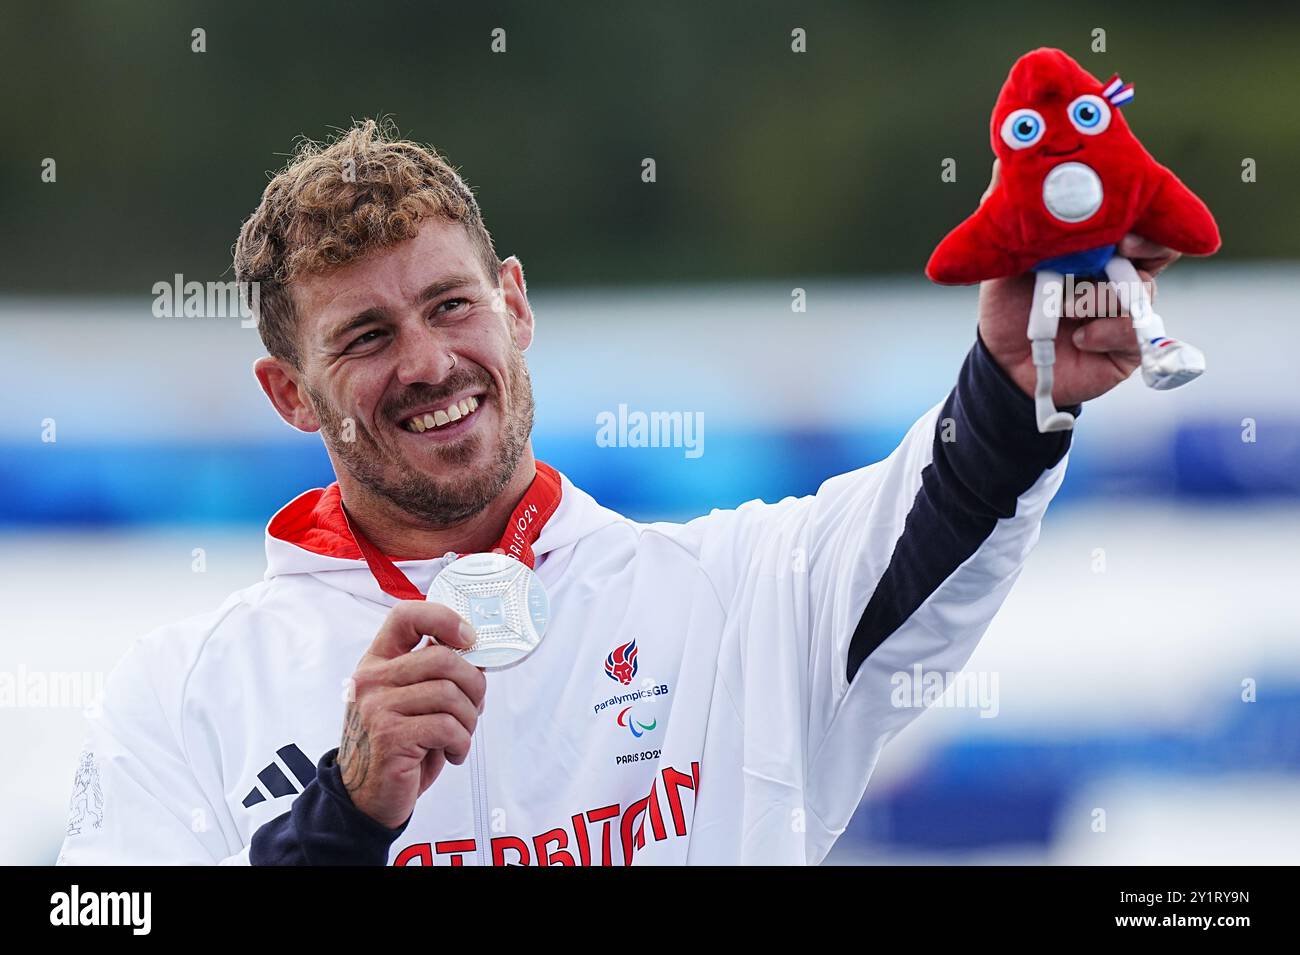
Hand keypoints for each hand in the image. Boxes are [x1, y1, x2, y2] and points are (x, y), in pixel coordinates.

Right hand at [339, 601, 485, 828]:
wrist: (366, 798)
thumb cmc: (398, 745)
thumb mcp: (412, 701)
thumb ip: (434, 673)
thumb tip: (477, 650)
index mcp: (377, 662)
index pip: (406, 615)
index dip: (444, 618)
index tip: (469, 637)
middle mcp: (371, 680)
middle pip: (442, 658)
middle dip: (474, 684)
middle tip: (475, 706)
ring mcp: (377, 707)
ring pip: (450, 693)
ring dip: (468, 719)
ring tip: (460, 735)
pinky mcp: (390, 737)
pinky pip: (447, 727)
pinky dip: (461, 742)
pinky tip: (452, 752)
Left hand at [973, 161, 1182, 405]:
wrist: (1004, 361)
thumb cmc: (1010, 303)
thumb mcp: (1004, 255)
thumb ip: (1007, 212)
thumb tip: (1000, 161)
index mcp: (1101, 242)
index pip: (1140, 215)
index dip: (1144, 210)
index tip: (1124, 217)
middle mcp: (1122, 270)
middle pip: (1161, 246)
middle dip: (1144, 246)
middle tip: (1122, 250)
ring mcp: (1128, 307)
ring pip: (1142, 290)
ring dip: (1100, 298)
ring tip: (1064, 306)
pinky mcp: (1129, 344)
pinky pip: (1135, 332)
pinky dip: (1105, 331)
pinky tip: (1079, 337)